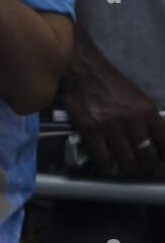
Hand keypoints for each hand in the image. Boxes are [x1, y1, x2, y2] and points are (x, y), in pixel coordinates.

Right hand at [65, 53, 164, 176]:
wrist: (86, 73)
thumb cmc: (114, 86)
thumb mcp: (140, 100)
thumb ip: (149, 120)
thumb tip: (155, 140)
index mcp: (148, 113)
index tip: (162, 162)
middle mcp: (132, 123)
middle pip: (147, 157)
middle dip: (148, 167)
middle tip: (145, 168)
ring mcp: (111, 128)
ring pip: (127, 161)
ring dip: (130, 169)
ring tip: (129, 169)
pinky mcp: (91, 132)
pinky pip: (103, 159)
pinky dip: (108, 167)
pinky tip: (109, 166)